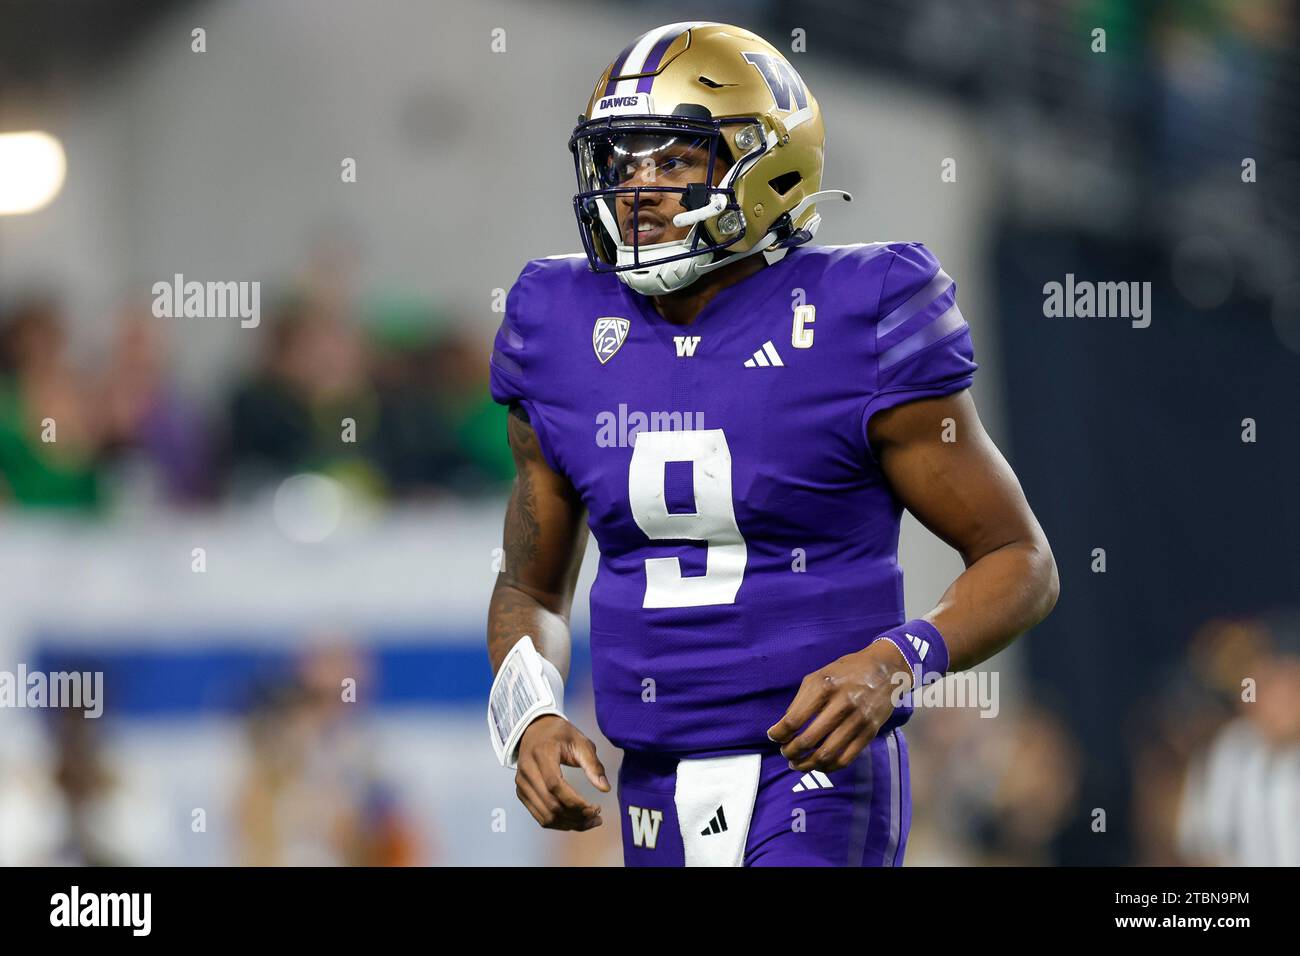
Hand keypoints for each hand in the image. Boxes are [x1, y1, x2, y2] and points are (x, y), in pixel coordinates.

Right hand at [514, 715, 610, 830]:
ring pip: (545, 815)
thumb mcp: (580, 741)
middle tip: (596, 815)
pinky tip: (575, 820)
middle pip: (551, 804)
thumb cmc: (560, 734)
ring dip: (569, 824)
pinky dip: (559, 823)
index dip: (575, 801)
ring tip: (589, 821)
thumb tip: (605, 788)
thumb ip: (593, 764)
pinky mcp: (521, 793)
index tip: (595, 807)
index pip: (555, 785)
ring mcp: (522, 784)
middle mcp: (527, 771)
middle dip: (576, 816)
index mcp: (541, 754)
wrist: (534, 729)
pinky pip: (540, 816)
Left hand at [766, 641, 912, 772]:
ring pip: (827, 754)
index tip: (773, 736)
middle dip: (790, 751)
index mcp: (824, 687)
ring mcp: (858, 720)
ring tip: (797, 764)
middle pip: (808, 740)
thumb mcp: (818, 676)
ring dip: (807, 764)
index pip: (794, 719)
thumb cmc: (846, 671)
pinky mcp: (870, 733)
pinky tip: (819, 765)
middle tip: (784, 752)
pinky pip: (846, 758)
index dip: (779, 733)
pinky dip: (829, 767)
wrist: (885, 669)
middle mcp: (842, 704)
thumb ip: (801, 700)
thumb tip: (786, 726)